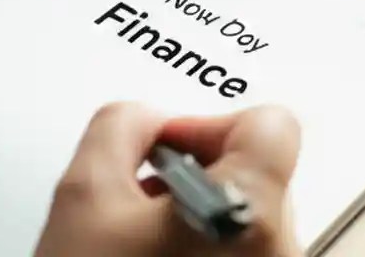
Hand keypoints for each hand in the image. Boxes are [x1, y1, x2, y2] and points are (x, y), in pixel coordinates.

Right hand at [34, 102, 302, 256]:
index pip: (272, 125)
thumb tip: (147, 120)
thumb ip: (121, 126)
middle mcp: (283, 255)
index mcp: (251, 215)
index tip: (168, 147)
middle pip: (260, 173)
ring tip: (142, 248)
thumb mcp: (81, 193)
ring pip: (253, 220)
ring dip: (196, 217)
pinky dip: (207, 255)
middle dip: (194, 174)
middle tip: (141, 201)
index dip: (207, 123)